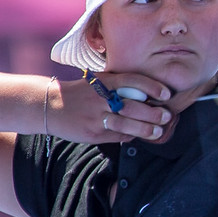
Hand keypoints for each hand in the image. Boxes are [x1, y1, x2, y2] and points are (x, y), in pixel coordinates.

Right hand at [51, 71, 173, 143]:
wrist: (50, 105)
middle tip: (167, 116)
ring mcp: (96, 117)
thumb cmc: (82, 92)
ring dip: (146, 129)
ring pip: (126, 125)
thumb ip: (121, 86)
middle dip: (154, 113)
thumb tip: (149, 98)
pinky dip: (130, 136)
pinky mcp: (92, 132)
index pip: (133, 80)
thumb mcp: (100, 81)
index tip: (167, 94)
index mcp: (105, 82)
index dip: (152, 87)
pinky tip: (138, 135)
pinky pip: (117, 136)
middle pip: (133, 106)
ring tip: (158, 131)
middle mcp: (101, 98)